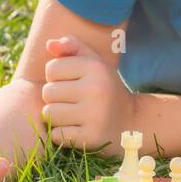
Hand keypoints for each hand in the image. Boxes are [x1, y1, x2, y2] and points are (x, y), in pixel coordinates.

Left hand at [41, 35, 134, 154]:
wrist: (133, 124)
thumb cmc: (106, 89)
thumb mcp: (96, 64)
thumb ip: (73, 48)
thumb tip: (49, 44)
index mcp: (96, 68)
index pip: (52, 68)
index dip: (57, 77)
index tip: (73, 83)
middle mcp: (97, 89)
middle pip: (47, 92)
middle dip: (56, 99)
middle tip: (74, 102)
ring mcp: (95, 115)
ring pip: (49, 114)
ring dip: (57, 118)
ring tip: (74, 116)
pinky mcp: (91, 137)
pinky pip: (56, 135)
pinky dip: (62, 135)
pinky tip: (77, 131)